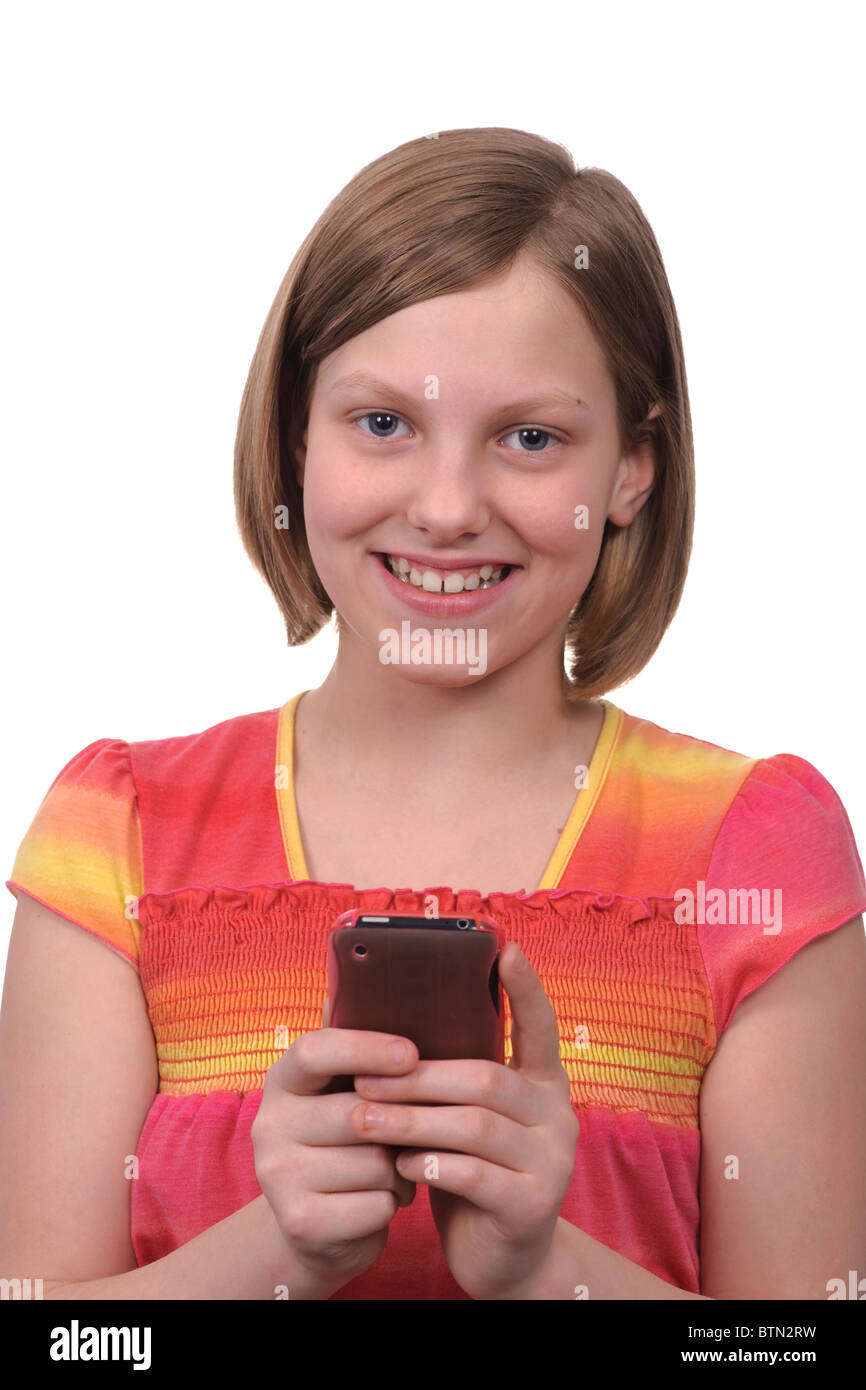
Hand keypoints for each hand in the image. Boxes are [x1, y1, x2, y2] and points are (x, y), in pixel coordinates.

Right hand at [251, 1004, 416, 1295]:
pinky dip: (393, 1202)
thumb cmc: (345, 1143)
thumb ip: (358, 1051)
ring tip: (395, 1166)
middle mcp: (269, 1124)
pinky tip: (384, 1198)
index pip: (314, 1050)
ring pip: (375, 1161)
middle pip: (358, 1112)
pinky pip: (376, 1205)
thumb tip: (380, 980)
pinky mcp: (299, 1223)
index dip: (365, 1048)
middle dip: (401, 1124)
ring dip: (402, 1167)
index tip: (411, 1054)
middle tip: (413, 1129)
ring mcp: (278, 1177)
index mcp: (282, 1080)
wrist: (315, 1226)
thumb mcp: (342, 1093)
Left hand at [350, 943, 579, 1298]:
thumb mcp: (467, 1119)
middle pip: (485, 1077)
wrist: (505, 1261)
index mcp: (543, 1084)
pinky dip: (432, 1165)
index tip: (505, 946)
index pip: (541, 1026)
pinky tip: (402, 1165)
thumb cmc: (474, 1173)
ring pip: (474, 1124)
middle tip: (362, 1077)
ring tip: (365, 1118)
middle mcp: (557, 1116)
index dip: (525, 987)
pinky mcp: (532, 1205)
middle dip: (418, 1076)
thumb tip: (385, 1020)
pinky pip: (475, 1175)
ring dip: (412, 1119)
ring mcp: (552, 1162)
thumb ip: (451, 1077)